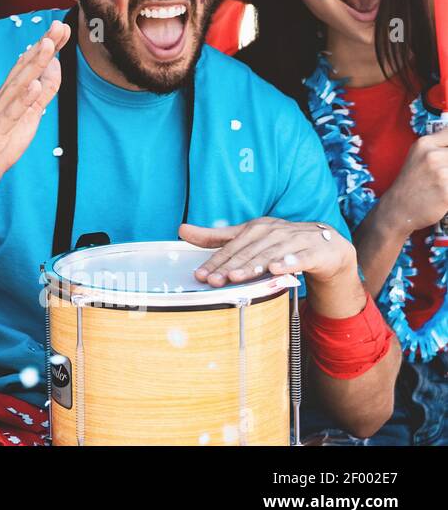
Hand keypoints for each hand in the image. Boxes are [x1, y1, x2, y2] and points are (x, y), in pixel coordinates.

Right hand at [0, 21, 68, 199]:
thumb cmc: (1, 144)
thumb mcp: (30, 117)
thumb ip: (42, 94)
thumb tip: (55, 67)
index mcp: (11, 94)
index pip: (30, 65)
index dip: (46, 46)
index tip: (62, 28)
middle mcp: (3, 98)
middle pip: (24, 68)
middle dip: (42, 46)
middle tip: (57, 26)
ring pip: (18, 85)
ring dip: (33, 64)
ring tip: (48, 46)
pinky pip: (11, 114)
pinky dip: (23, 99)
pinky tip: (34, 85)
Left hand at [181, 219, 357, 288]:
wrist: (326, 246)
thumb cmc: (281, 242)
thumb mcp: (249, 238)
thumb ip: (217, 237)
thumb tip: (182, 230)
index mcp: (256, 228)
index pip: (231, 248)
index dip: (215, 261)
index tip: (200, 275)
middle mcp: (273, 232)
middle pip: (248, 253)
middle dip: (229, 267)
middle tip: (214, 281)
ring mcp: (294, 240)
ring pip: (269, 255)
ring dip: (252, 266)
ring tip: (236, 277)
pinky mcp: (314, 251)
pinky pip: (300, 258)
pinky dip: (288, 262)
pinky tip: (276, 269)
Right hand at [376, 128, 447, 233]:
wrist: (397, 209)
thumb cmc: (412, 184)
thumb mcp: (420, 157)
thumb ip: (441, 148)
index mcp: (425, 143)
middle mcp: (432, 155)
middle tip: (443, 175)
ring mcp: (440, 173)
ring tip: (443, 184)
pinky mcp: (446, 191)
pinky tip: (445, 195)